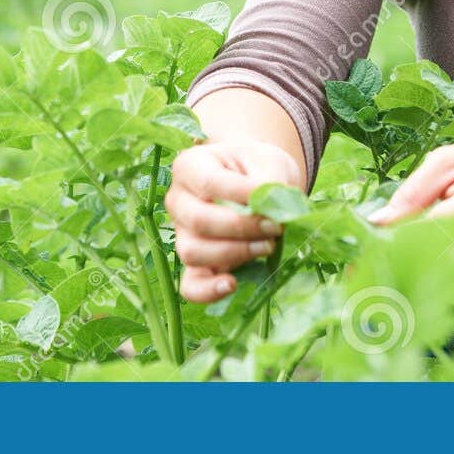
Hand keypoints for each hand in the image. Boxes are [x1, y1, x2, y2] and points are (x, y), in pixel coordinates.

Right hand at [166, 139, 302, 302]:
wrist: (256, 181)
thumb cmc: (258, 169)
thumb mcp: (268, 163)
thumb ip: (269, 187)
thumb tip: (271, 215)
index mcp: (190, 166)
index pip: (209, 184)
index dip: (242, 196)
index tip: (272, 202)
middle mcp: (178, 200)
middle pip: (199, 221)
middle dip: (242, 228)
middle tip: (275, 227)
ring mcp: (182, 233)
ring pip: (193, 252)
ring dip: (234, 253)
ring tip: (266, 246)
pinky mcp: (194, 263)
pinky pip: (190, 285)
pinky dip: (208, 290)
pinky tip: (232, 284)